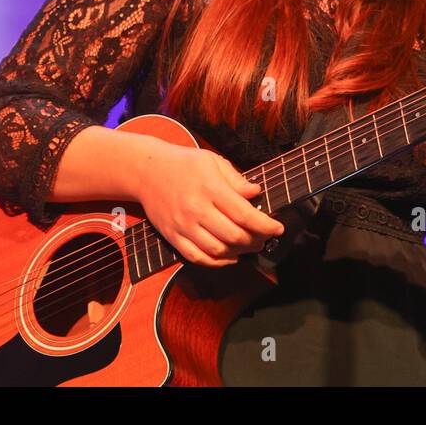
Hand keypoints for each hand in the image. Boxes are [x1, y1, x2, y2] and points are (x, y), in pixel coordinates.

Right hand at [136, 144, 284, 267]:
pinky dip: (217, 262)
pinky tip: (230, 257)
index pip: (244, 214)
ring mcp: (183, 226)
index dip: (265, 225)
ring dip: (239, 253)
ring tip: (251, 246)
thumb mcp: (213, 162)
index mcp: (210, 188)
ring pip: (217, 250)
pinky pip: (197, 258)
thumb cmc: (185, 164)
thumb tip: (256, 192)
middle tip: (266, 238)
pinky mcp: (173, 237)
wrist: (147, 172)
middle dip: (256, 240)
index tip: (278, 227)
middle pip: (233, 235)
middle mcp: (196, 210)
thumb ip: (236, 179)